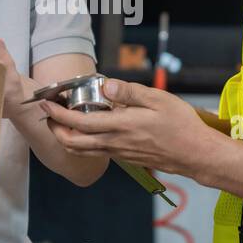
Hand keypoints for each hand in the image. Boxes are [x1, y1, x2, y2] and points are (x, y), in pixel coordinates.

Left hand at [39, 77, 218, 179]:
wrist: (195, 154)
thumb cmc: (181, 126)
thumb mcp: (158, 100)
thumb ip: (130, 92)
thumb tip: (106, 85)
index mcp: (121, 126)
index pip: (79, 123)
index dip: (58, 114)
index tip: (47, 104)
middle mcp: (115, 143)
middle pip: (73, 143)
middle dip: (55, 130)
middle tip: (49, 115)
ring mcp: (120, 153)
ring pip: (83, 151)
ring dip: (67, 138)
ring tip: (63, 122)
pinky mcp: (126, 157)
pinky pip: (97, 152)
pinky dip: (84, 143)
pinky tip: (90, 130)